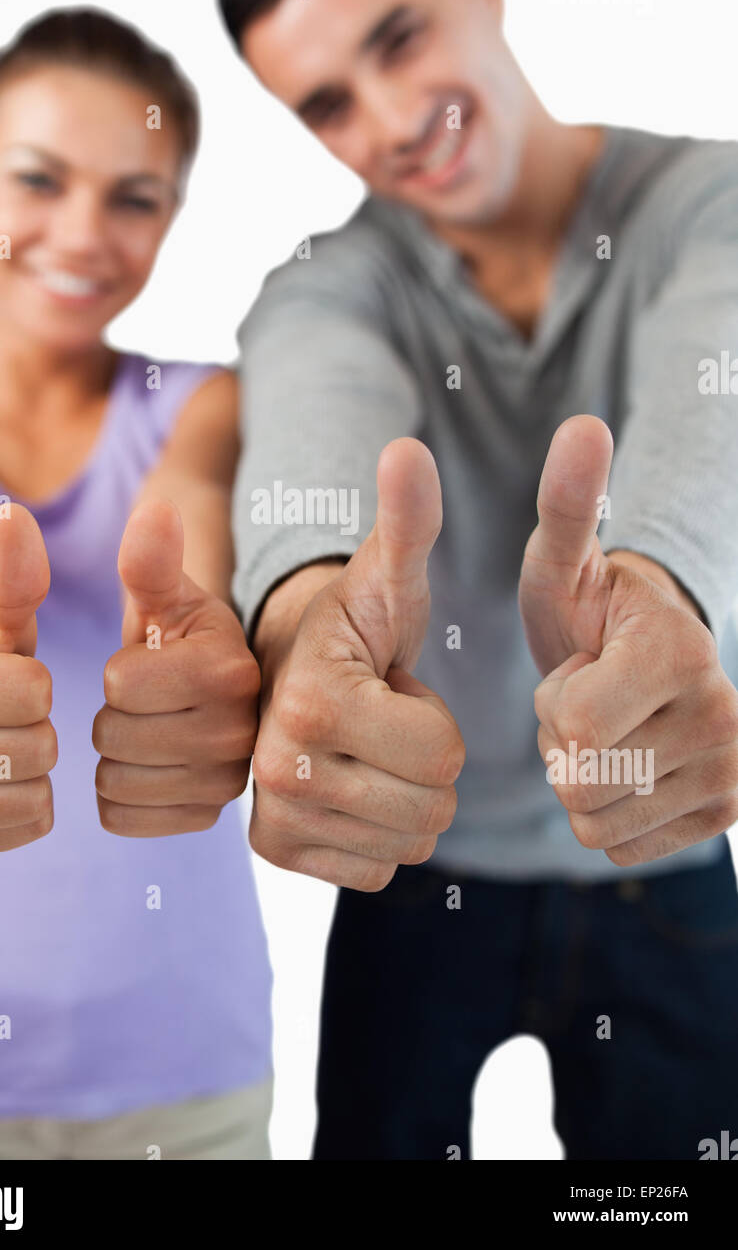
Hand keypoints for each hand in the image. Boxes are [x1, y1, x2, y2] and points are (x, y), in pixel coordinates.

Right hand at [0, 503, 56, 851]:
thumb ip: (13, 570)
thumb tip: (13, 513)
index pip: (33, 693)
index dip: (40, 679)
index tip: (13, 671)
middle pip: (35, 748)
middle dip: (41, 725)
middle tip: (14, 712)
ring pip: (30, 795)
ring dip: (39, 768)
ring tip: (11, 741)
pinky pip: (23, 830)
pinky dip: (31, 806)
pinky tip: (8, 778)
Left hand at [92, 498, 259, 835]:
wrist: (214, 690)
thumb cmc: (179, 635)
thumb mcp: (165, 595)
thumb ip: (152, 560)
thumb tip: (157, 508)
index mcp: (230, 669)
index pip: (120, 683)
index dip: (117, 669)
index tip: (150, 660)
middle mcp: (241, 732)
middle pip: (115, 737)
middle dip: (112, 714)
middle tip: (144, 700)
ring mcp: (228, 783)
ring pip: (114, 782)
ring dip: (113, 755)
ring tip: (146, 728)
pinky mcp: (206, 818)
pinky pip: (122, 818)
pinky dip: (119, 795)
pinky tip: (146, 765)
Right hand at [250, 438, 464, 891]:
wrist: (292, 670)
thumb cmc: (354, 624)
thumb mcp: (387, 574)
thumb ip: (406, 518)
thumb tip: (409, 449)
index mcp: (311, 702)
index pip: (443, 758)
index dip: (435, 720)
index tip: (390, 687)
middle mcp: (278, 768)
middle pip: (431, 809)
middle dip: (427, 765)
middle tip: (383, 721)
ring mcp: (274, 816)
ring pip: (409, 845)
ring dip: (406, 799)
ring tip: (368, 749)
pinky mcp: (278, 851)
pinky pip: (378, 871)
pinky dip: (379, 835)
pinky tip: (351, 786)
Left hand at [519, 414, 737, 865]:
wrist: (640, 656)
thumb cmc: (589, 605)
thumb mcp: (563, 559)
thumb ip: (570, 505)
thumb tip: (583, 425)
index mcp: (679, 653)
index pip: (573, 727)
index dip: (552, 703)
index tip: (577, 668)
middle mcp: (720, 717)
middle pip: (579, 781)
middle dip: (560, 746)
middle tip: (586, 701)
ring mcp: (729, 772)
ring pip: (593, 821)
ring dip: (579, 780)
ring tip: (602, 731)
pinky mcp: (723, 815)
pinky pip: (618, 847)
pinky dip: (606, 816)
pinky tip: (622, 764)